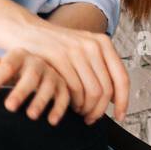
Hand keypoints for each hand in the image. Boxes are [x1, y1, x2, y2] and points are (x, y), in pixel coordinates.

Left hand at [0, 50, 73, 124]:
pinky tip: (51, 121)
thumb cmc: (8, 71)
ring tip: (31, 116)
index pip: (5, 67)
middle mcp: (37, 62)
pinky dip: (59, 108)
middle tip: (9, 107)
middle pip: (31, 76)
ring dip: (41, 101)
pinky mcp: (62, 85)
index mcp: (18, 55)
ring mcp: (51, 73)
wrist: (32, 67)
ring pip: (49, 86)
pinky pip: (64, 96)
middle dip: (21, 91)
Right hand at [12, 21, 128, 123]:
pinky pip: (73, 89)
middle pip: (106, 90)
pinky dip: (73, 103)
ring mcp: (76, 51)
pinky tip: (68, 105)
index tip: (120, 116)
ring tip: (80, 112)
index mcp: (103, 43)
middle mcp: (93, 46)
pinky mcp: (59, 57)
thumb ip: (100, 67)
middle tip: (91, 118)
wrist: (26, 31)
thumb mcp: (83, 49)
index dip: (124, 101)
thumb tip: (117, 97)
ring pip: (92, 92)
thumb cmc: (56, 45)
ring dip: (86, 109)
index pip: (121, 78)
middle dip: (99, 110)